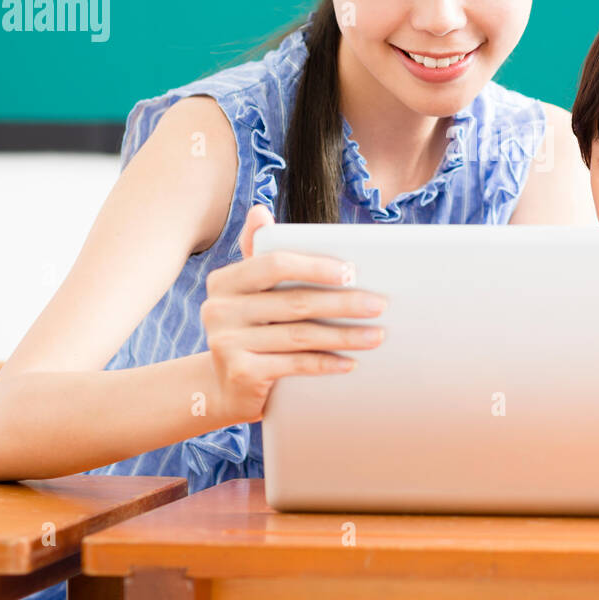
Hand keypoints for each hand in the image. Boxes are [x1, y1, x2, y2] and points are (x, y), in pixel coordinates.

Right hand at [201, 204, 386, 424]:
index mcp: (225, 280)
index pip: (274, 265)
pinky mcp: (240, 373)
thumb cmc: (252, 330)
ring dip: (344, 335)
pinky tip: (351, 362)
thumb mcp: (253, 292)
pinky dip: (326, 363)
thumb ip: (261, 253)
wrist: (226, 388)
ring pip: (300, 335)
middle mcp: (219, 309)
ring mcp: (226, 343)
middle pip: (295, 302)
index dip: (315, 267)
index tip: (352, 272)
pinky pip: (294, 364)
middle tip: (379, 304)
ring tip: (377, 335)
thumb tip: (260, 211)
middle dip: (343, 303)